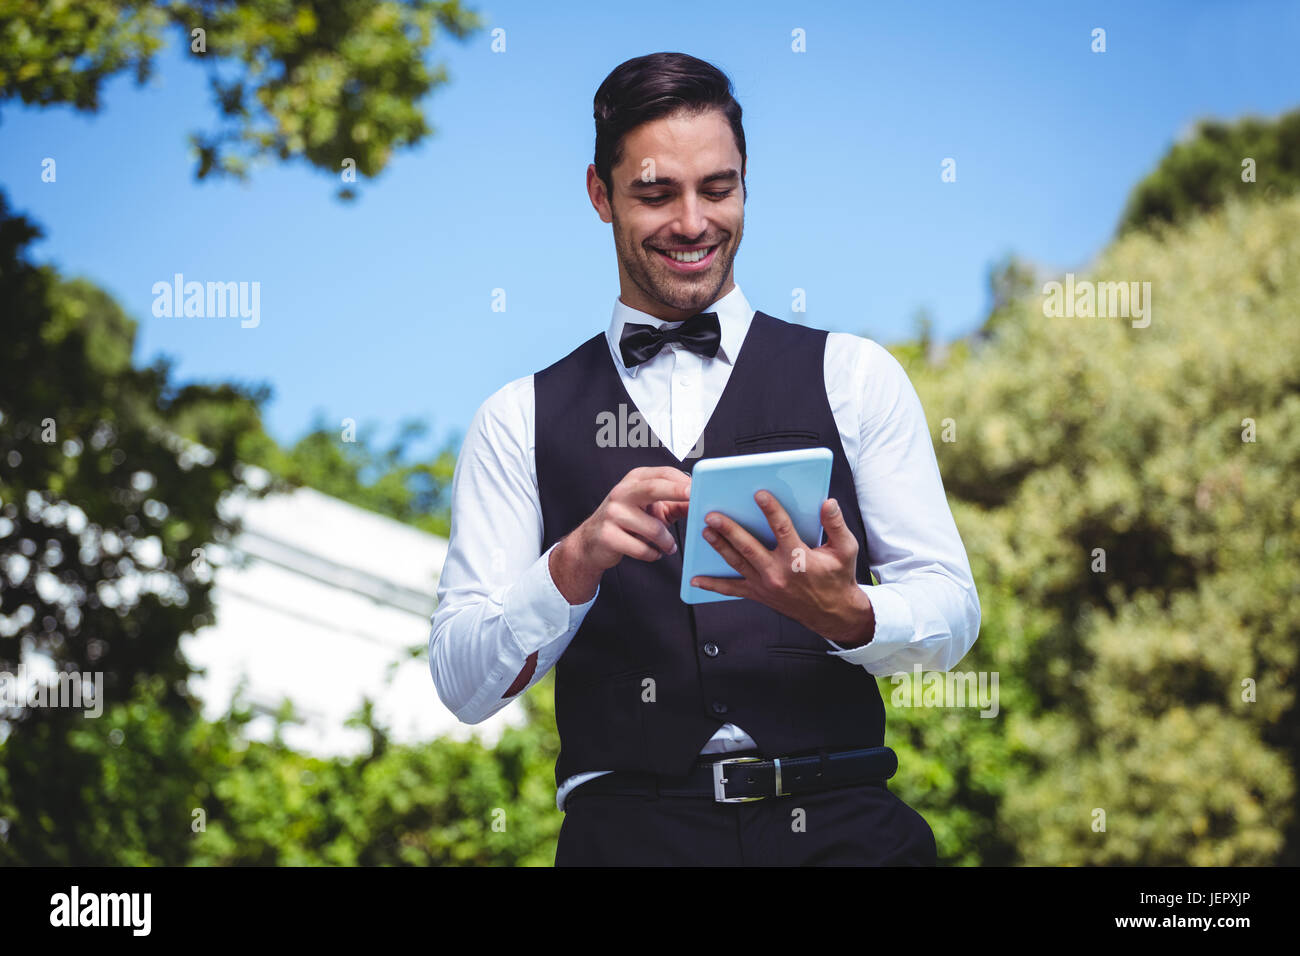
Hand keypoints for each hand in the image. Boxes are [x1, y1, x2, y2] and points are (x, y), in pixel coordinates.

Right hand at [550, 466, 691, 603]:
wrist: (592, 541)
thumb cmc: (627, 521)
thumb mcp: (652, 508)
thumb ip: (676, 504)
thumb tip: (701, 503)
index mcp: (635, 480)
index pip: (662, 474)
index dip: (683, 481)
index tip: (700, 489)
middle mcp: (622, 493)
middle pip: (653, 488)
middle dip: (676, 492)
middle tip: (695, 499)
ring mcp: (613, 513)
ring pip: (653, 528)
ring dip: (666, 542)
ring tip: (668, 547)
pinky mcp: (608, 535)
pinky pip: (642, 549)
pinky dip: (653, 554)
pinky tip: (653, 553)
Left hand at [690, 491, 874, 646]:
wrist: (832, 613)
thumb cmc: (837, 579)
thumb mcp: (845, 550)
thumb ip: (836, 525)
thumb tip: (827, 503)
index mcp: (799, 558)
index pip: (782, 529)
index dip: (771, 510)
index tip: (759, 494)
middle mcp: (778, 572)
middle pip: (749, 546)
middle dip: (729, 529)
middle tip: (713, 515)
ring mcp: (766, 584)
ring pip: (737, 563)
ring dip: (719, 547)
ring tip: (705, 531)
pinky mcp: (759, 594)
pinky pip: (732, 590)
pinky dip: (713, 585)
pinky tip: (696, 580)